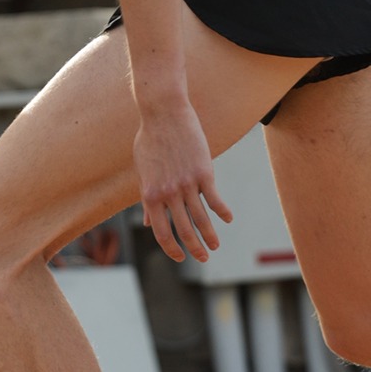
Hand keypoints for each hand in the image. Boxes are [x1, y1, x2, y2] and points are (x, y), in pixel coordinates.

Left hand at [134, 103, 232, 261]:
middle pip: (183, 230)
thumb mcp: (143, 171)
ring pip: (201, 218)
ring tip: (216, 246)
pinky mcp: (204, 172)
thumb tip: (147, 221)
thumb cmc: (150, 140)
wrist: (163, 113)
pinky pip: (214, 199)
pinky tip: (228, 219)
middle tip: (204, 258)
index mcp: (150, 195)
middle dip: (194, 248)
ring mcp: (187, 184)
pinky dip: (222, 212)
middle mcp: (168, 194)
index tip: (180, 257)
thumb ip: (146, 198)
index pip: (161, 232)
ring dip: (210, 236)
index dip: (171, 248)